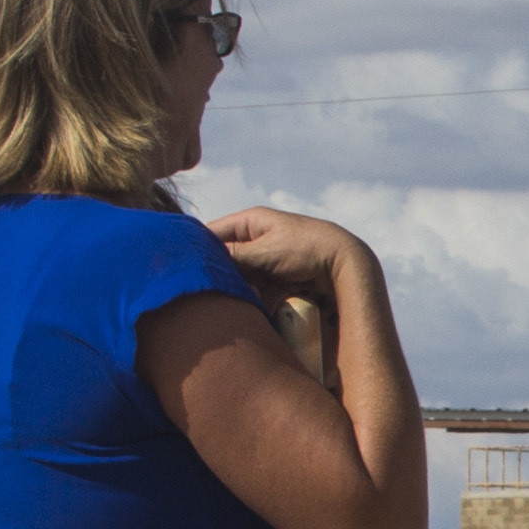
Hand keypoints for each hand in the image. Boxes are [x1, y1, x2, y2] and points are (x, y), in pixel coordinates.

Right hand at [206, 206, 370, 297]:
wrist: (344, 262)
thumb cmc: (306, 249)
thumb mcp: (264, 251)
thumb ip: (233, 255)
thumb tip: (204, 260)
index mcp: (251, 221)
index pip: (212, 232)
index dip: (197, 249)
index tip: (183, 267)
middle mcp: (256, 237)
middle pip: (225, 256)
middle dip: (218, 273)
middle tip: (205, 289)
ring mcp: (267, 257)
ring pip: (240, 275)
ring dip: (236, 288)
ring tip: (227, 300)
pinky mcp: (277, 276)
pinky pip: (257, 287)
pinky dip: (253, 297)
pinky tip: (247, 306)